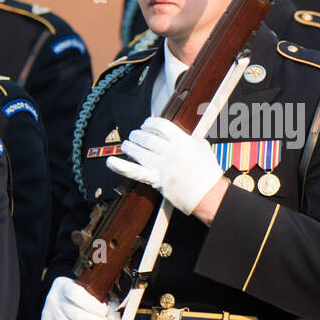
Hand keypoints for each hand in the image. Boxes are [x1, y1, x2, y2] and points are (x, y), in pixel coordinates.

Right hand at [39, 277, 119, 319]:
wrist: (57, 305)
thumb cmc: (80, 298)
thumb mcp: (92, 293)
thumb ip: (107, 303)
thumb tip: (116, 319)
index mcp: (63, 286)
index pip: (76, 295)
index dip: (93, 305)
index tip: (105, 312)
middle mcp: (53, 300)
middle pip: (76, 316)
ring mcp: (48, 317)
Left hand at [106, 116, 225, 215]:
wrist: (208, 196)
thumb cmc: (207, 172)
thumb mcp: (202, 148)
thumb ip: (188, 138)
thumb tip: (175, 133)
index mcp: (184, 142)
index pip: (161, 126)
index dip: (150, 123)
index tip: (146, 124)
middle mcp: (172, 153)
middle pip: (147, 138)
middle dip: (138, 134)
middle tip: (135, 135)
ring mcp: (163, 167)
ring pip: (139, 152)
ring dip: (130, 146)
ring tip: (127, 144)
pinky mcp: (157, 181)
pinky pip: (135, 172)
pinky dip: (121, 167)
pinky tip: (110, 161)